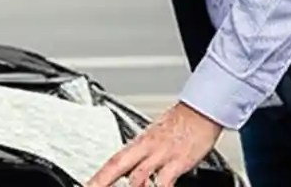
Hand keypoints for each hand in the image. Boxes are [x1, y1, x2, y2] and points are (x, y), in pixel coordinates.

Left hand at [86, 102, 222, 186]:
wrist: (201, 111)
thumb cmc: (182, 124)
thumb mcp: (157, 138)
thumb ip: (144, 156)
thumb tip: (134, 171)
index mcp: (140, 143)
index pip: (114, 160)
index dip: (99, 175)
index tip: (88, 185)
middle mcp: (147, 148)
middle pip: (117, 165)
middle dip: (102, 180)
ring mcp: (161, 155)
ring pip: (138, 176)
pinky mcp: (178, 161)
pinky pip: (164, 181)